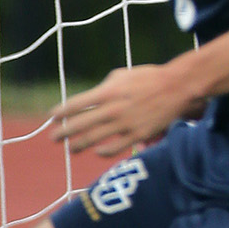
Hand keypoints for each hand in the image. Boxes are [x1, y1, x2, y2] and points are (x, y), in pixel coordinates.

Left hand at [52, 63, 203, 156]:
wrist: (177, 87)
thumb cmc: (149, 78)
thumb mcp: (122, 75)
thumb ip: (104, 88)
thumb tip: (91, 100)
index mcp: (107, 92)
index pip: (75, 104)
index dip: (60, 112)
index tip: (51, 117)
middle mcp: (113, 109)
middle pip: (80, 124)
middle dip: (63, 132)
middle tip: (53, 137)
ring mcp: (125, 124)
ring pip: (94, 139)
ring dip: (78, 145)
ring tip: (71, 149)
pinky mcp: (138, 135)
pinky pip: (115, 148)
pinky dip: (103, 151)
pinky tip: (97, 151)